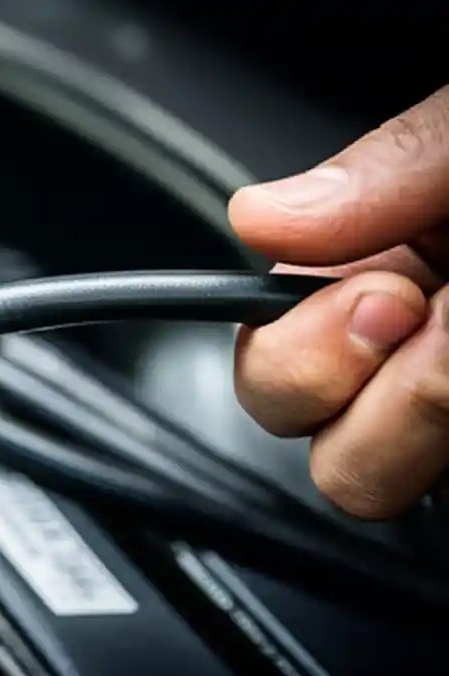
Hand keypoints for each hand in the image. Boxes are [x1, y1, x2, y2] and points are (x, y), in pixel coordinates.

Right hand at [231, 87, 448, 518]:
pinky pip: (428, 492)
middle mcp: (400, 341)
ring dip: (410, 420)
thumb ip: (380, 170)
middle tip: (433, 311)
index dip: (296, 336)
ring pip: (352, 479)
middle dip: (340, 372)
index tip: (382, 296)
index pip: (260, 332)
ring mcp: (436, 412)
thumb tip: (258, 217)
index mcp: (382, 256)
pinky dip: (446, 443)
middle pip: (279, 416)